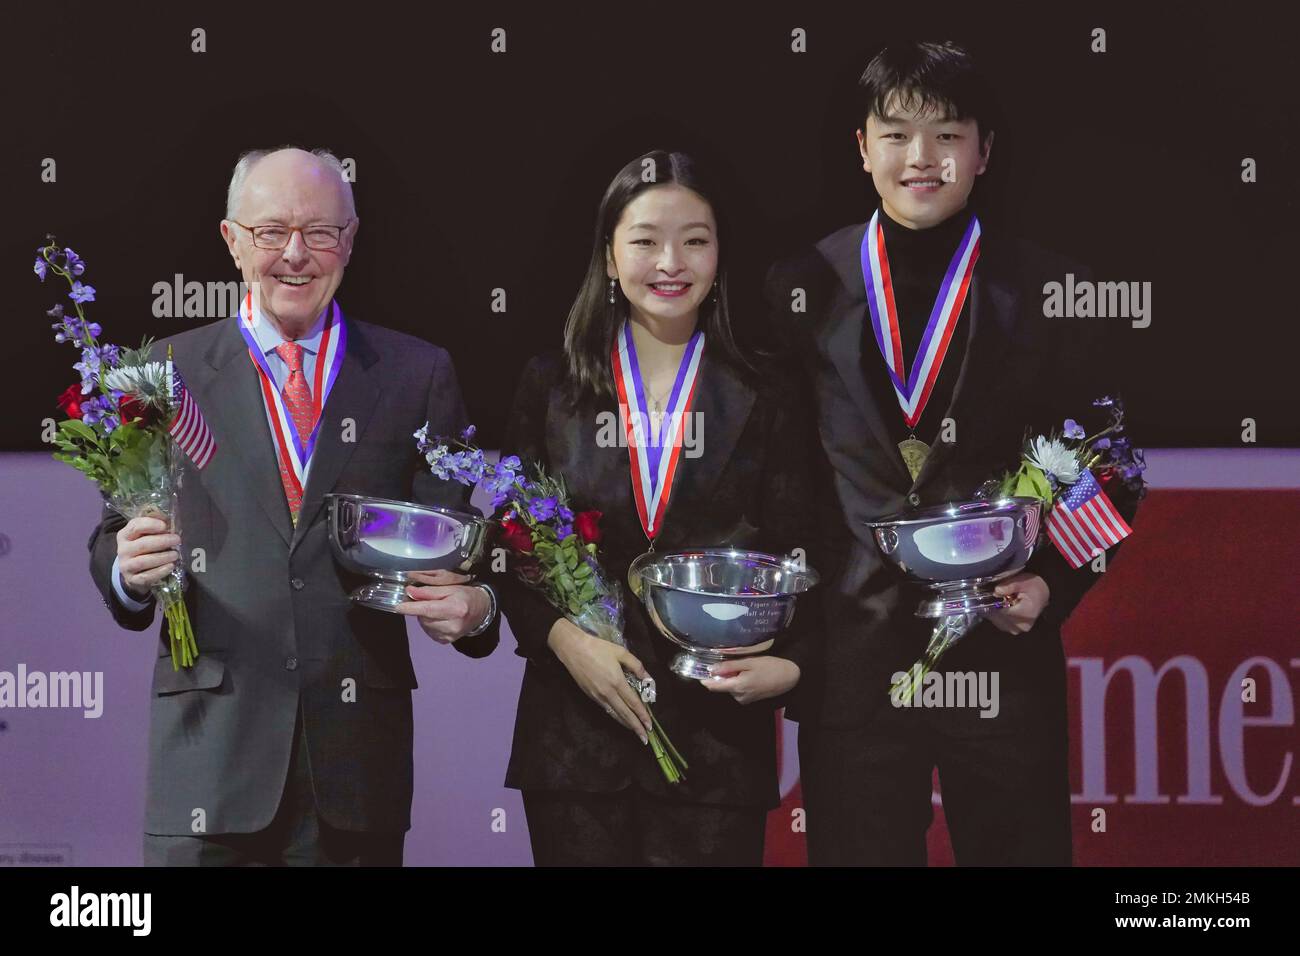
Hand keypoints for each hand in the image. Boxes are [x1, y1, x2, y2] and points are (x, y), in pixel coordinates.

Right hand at [116, 516, 180, 597]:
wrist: (134, 571)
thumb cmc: (144, 547)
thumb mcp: (145, 534)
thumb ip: (155, 524)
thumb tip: (167, 518)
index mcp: (125, 535)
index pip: (135, 526)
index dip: (150, 524)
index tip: (165, 526)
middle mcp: (122, 550)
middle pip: (142, 544)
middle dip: (162, 541)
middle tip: (177, 539)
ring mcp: (126, 566)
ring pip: (144, 561)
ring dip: (162, 557)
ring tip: (175, 554)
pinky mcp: (132, 579)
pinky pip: (146, 576)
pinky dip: (160, 571)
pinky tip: (171, 566)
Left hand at [393, 569, 489, 643]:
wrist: (481, 610)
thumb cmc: (465, 595)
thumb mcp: (450, 587)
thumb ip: (429, 591)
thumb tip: (409, 592)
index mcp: (456, 609)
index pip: (429, 609)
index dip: (411, 608)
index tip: (398, 606)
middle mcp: (453, 625)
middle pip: (424, 617)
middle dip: (421, 608)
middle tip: (432, 601)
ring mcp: (450, 635)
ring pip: (424, 624)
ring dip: (425, 616)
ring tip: (438, 609)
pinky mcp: (446, 641)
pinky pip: (428, 631)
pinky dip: (430, 623)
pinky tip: (440, 618)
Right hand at [546, 618, 651, 743]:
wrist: (573, 649)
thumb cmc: (598, 648)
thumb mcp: (620, 652)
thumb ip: (636, 665)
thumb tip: (647, 677)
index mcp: (617, 682)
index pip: (633, 703)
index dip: (642, 715)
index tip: (650, 725)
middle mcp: (608, 693)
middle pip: (625, 714)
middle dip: (636, 726)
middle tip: (645, 738)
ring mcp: (598, 696)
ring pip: (615, 714)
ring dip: (626, 724)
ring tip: (635, 732)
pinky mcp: (590, 696)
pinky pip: (606, 709)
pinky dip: (615, 716)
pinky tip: (620, 718)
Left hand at [702, 655, 800, 704]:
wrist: (790, 677)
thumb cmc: (770, 666)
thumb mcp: (749, 662)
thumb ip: (729, 667)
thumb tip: (710, 669)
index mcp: (737, 687)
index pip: (713, 686)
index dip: (705, 679)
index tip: (699, 670)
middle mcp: (739, 697)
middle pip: (722, 686)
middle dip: (722, 675)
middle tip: (731, 662)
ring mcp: (745, 700)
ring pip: (730, 688)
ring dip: (732, 678)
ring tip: (744, 667)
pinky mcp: (751, 699)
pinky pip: (738, 690)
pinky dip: (739, 682)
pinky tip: (749, 674)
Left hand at [985, 572, 1050, 633]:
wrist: (1043, 594)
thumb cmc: (1034, 587)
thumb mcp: (1023, 581)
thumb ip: (1009, 586)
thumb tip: (996, 591)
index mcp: (1025, 614)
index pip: (1000, 613)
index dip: (992, 604)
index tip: (990, 596)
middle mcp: (1021, 626)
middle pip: (997, 619)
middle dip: (992, 608)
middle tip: (995, 597)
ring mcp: (1018, 630)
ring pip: (997, 622)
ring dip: (994, 612)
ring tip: (1000, 602)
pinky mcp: (1016, 630)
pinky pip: (1000, 624)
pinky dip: (998, 616)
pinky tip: (1002, 607)